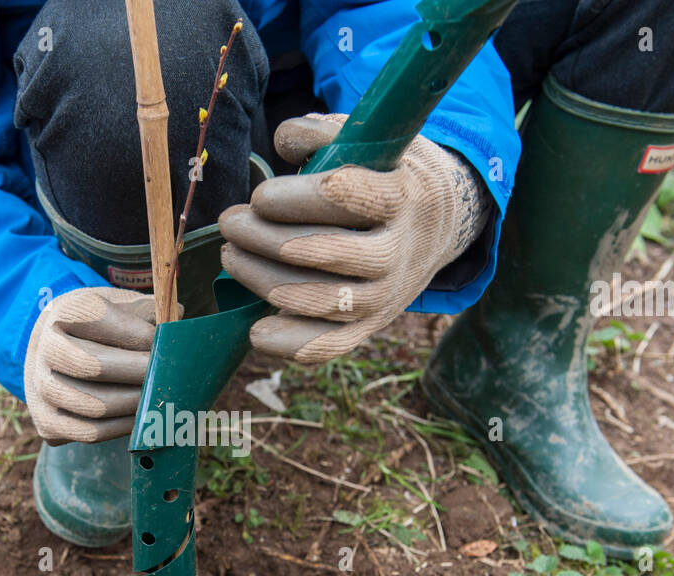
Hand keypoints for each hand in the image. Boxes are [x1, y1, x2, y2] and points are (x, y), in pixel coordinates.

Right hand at [24, 286, 167, 443]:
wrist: (56, 351)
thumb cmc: (101, 328)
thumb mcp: (120, 306)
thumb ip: (148, 311)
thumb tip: (179, 323)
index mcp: (64, 312)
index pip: (100, 319)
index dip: (138, 334)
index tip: (164, 342)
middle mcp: (45, 348)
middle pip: (94, 366)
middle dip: (139, 373)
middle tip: (167, 375)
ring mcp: (41, 388)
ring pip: (95, 406)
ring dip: (135, 404)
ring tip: (158, 397)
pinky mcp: (45, 422)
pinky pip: (91, 433)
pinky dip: (123, 427)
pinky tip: (141, 417)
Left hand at [219, 113, 488, 363]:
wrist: (443, 223)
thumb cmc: (389, 174)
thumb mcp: (372, 141)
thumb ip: (324, 132)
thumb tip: (284, 141)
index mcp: (401, 195)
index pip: (344, 196)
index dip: (294, 198)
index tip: (260, 196)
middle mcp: (398, 251)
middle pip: (326, 252)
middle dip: (265, 238)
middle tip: (231, 223)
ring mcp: (386, 295)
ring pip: (321, 300)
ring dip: (264, 281)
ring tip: (232, 257)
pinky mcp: (372, 325)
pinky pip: (330, 345)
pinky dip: (290, 344)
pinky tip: (256, 331)